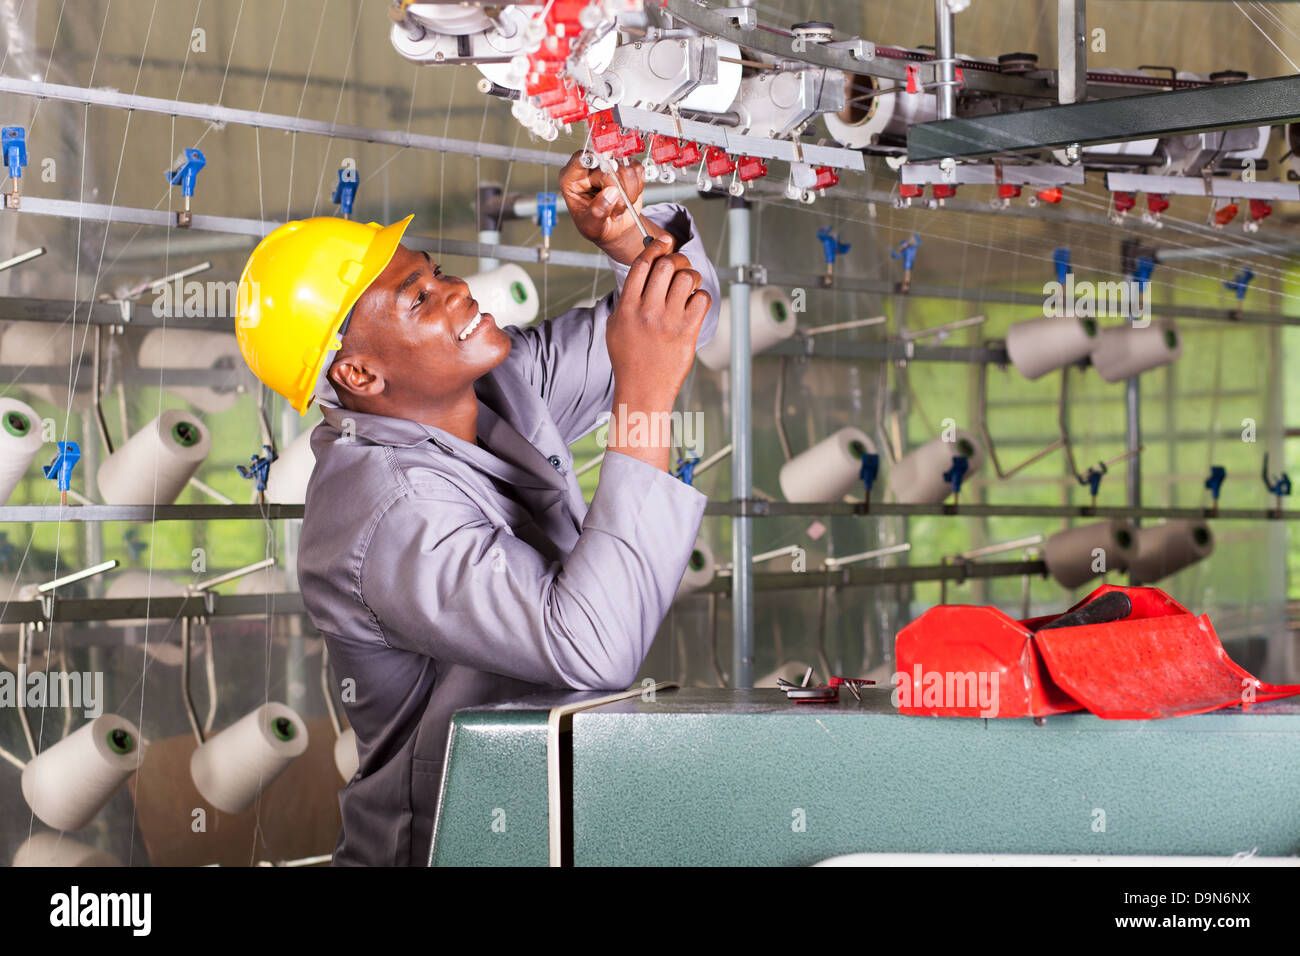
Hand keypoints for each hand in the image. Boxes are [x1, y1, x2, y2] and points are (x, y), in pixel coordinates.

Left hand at [558, 150, 669, 264]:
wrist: (614, 231)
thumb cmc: (597, 227)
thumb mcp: (591, 226)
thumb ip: (597, 212)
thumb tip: (609, 193)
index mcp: (572, 179)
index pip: (582, 158)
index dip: (596, 165)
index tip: (607, 179)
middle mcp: (589, 169)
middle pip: (608, 165)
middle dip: (617, 190)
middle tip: (615, 208)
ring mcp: (609, 166)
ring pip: (626, 168)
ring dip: (628, 192)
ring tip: (620, 205)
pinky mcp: (625, 167)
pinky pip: (638, 170)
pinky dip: (637, 187)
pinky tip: (628, 197)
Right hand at [604, 235, 711, 471]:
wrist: (643, 389)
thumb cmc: (629, 360)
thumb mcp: (615, 327)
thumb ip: (625, 301)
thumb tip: (640, 279)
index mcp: (627, 307)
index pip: (642, 264)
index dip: (655, 248)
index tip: (664, 244)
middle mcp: (647, 310)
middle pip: (666, 265)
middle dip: (677, 260)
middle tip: (681, 267)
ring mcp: (668, 320)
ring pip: (687, 278)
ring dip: (692, 277)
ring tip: (690, 287)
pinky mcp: (687, 331)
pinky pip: (702, 299)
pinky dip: (702, 297)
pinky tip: (695, 305)